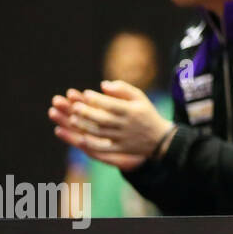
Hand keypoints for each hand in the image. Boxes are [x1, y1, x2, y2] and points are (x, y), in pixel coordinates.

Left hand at [48, 81, 173, 171]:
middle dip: (87, 112)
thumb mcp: (140, 97)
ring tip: (73, 119)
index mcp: (132, 111)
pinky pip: (104, 148)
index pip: (112, 104)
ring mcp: (123, 138)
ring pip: (101, 133)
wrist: (160, 138)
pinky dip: (92, 144)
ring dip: (85, 126)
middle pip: (103, 119)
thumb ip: (123, 89)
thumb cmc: (146, 113)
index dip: (97, 99)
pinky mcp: (121, 149)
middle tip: (74, 107)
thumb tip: (103, 84)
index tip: (85, 94)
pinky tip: (81, 138)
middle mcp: (127, 125)